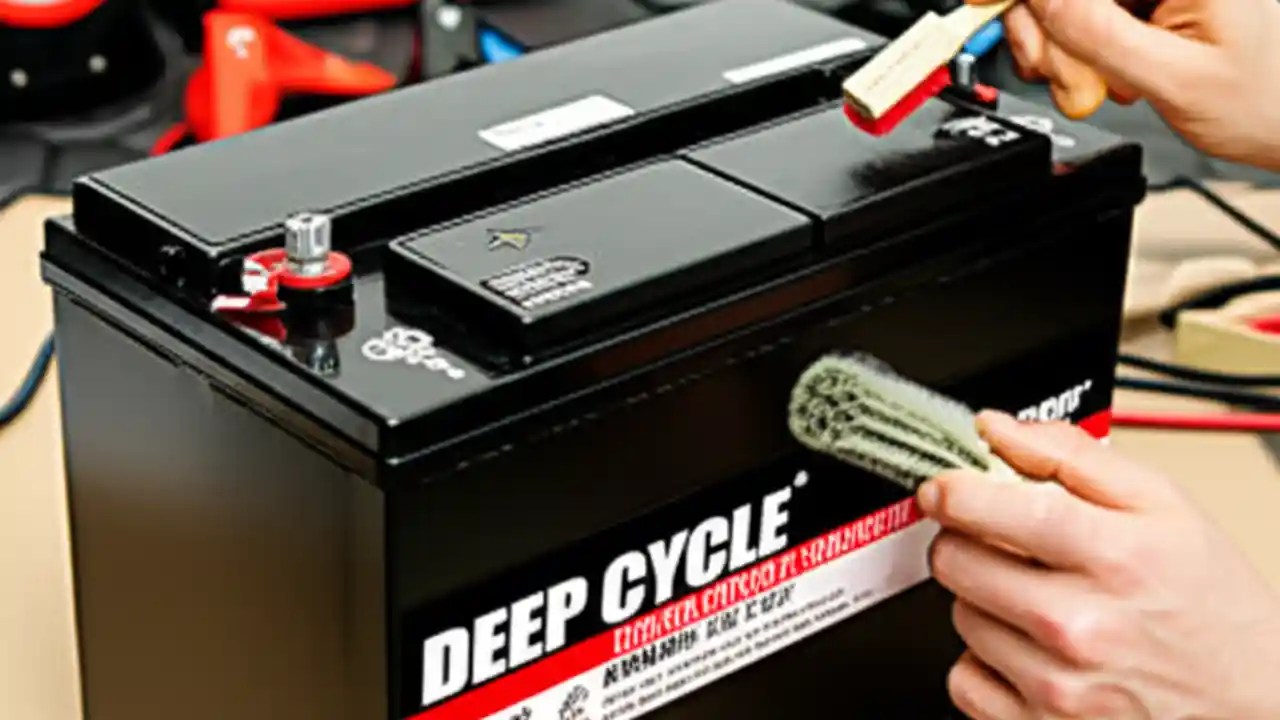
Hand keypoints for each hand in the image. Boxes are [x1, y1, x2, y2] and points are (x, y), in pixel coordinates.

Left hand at [916, 411, 1279, 718]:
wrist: (1251, 695)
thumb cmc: (1208, 598)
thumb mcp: (1162, 503)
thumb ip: (1069, 454)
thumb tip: (996, 430)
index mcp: (1113, 557)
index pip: (994, 510)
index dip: (952, 491)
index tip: (943, 487)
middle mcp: (1080, 625)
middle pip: (956, 562)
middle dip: (967, 541)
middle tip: (1002, 544)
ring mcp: (1059, 685)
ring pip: (959, 616)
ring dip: (982, 600)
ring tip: (1036, 598)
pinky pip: (964, 680)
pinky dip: (983, 662)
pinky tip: (1026, 647)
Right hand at [973, 0, 1279, 169]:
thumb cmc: (1274, 103)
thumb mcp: (1174, 77)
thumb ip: (1095, 33)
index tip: (984, 8)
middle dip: (1047, 28)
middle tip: (1058, 75)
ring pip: (1073, 2)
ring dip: (1066, 48)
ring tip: (1101, 87)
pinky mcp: (1156, 0)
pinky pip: (1093, 12)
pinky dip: (1085, 48)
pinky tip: (1111, 75)